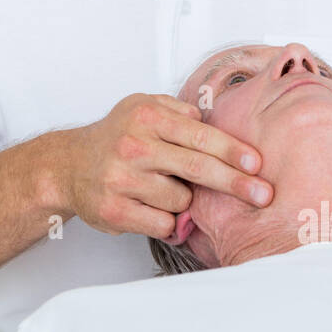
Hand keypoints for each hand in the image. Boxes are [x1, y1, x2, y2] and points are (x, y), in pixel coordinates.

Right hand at [55, 92, 268, 239]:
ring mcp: (122, 180)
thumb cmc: (116, 136)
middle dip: (236, 183)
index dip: (232, 151)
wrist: (68, 165)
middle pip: (197, 168)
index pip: (199, 135)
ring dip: (183, 201)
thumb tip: (219, 129)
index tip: (256, 164)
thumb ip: (180, 112)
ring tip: (161, 189)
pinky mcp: (114, 211)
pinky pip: (162, 224)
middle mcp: (132, 146)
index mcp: (145, 116)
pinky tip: (150, 207)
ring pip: (181, 201)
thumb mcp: (144, 107)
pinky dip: (165, 220)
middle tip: (263, 194)